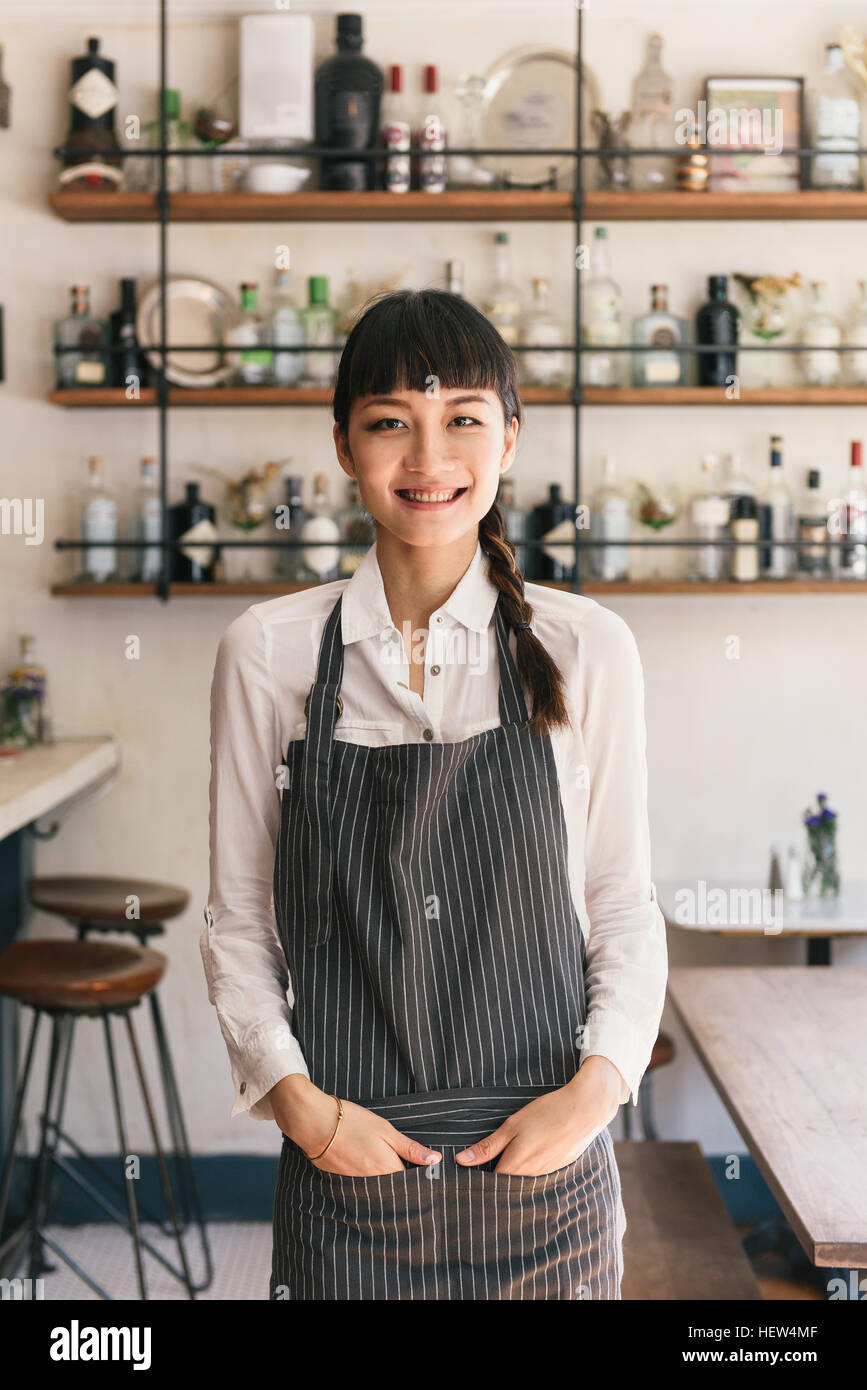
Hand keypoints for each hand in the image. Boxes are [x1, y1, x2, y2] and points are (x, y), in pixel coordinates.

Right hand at [269, 1074, 441, 1177]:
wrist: (314, 1123)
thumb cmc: (351, 1122)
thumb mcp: (385, 1130)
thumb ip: (411, 1148)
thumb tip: (435, 1160)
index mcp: (387, 1169)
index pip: (411, 1184)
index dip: (419, 1178)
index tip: (426, 1173)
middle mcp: (373, 1183)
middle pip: (395, 1190)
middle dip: (403, 1183)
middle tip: (405, 1169)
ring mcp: (357, 1185)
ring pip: (379, 1189)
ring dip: (385, 1182)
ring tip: (382, 1166)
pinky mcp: (343, 1183)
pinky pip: (363, 1188)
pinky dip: (368, 1181)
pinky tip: (365, 1166)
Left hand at [454, 1057, 623, 1176]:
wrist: (585, 1109)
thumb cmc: (547, 1113)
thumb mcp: (512, 1126)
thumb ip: (488, 1146)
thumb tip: (462, 1161)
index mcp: (515, 1167)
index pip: (490, 1183)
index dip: (478, 1178)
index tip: (468, 1171)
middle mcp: (530, 1177)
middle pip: (505, 1184)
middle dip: (494, 1177)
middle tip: (486, 1161)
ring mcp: (545, 1175)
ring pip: (521, 1180)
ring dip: (513, 1171)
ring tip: (509, 1154)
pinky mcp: (557, 1169)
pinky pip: (536, 1175)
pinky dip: (529, 1168)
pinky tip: (531, 1151)